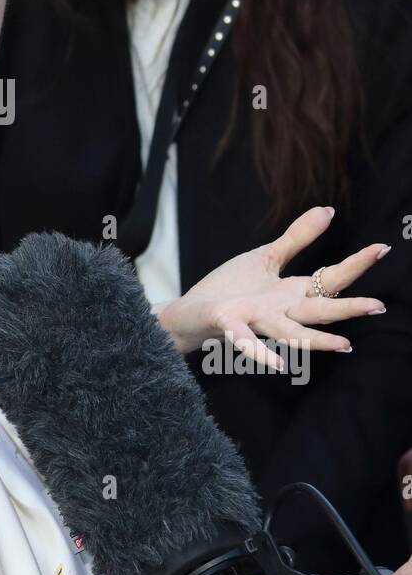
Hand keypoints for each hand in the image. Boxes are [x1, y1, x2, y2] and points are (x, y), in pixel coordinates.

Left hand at [156, 206, 387, 368]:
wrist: (192, 311)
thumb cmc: (232, 288)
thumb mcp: (267, 257)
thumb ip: (298, 238)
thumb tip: (329, 209)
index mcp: (291, 293)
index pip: (330, 278)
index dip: (356, 264)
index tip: (383, 248)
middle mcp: (280, 311)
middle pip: (320, 309)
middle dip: (349, 308)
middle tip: (379, 306)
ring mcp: (257, 320)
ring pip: (292, 332)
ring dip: (317, 340)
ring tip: (344, 346)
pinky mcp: (230, 324)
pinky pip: (246, 340)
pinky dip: (260, 352)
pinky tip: (277, 365)